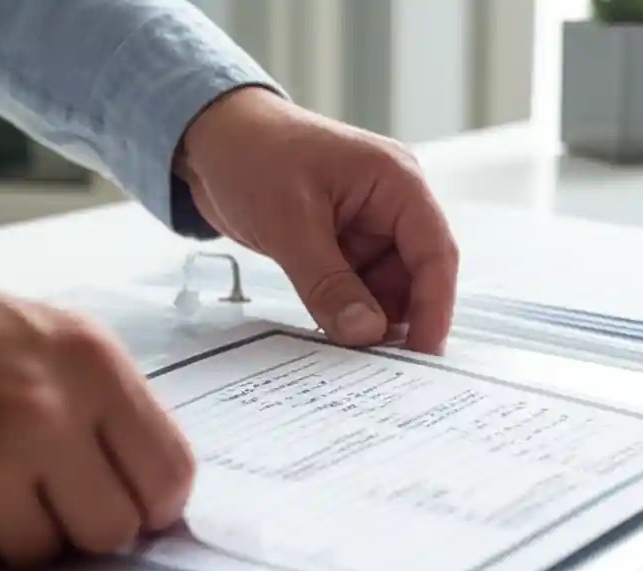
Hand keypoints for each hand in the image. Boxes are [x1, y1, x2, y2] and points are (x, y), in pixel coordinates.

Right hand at [0, 270, 193, 567]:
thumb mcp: (47, 339)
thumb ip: (107, 405)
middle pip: (116, 528)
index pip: (171, 471)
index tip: (139, 508)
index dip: (156, 504)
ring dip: (18, 530)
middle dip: (87, 526)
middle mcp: (49, 413)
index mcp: (90, 363)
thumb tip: (154, 486)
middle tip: (55, 498)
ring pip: (46, 553)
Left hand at [177, 88, 458, 353]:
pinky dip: (345, 309)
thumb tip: (366, 333)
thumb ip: (329, 284)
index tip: (425, 352)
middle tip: (375, 362)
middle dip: (396, 316)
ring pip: (385, 287)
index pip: (435, 251)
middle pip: (415, 275)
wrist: (207, 135)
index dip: (435, 305)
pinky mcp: (342, 241)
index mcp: (396, 181)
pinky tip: (327, 326)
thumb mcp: (290, 224)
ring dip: (367, 317)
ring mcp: (367, 224)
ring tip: (341, 344)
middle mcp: (391, 203)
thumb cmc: (252, 154)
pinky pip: (357, 286)